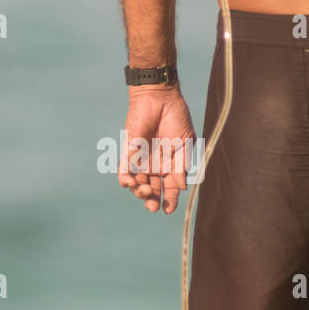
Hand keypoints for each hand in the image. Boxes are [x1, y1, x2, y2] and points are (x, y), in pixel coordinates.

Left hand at [118, 84, 195, 213]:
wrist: (161, 99)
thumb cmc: (176, 119)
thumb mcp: (184, 144)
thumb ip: (182, 165)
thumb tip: (181, 188)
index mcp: (170, 167)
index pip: (169, 189)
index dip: (169, 201)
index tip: (168, 210)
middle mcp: (155, 167)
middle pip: (151, 190)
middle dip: (151, 200)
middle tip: (152, 206)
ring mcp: (141, 161)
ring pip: (137, 183)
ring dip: (139, 191)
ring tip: (144, 191)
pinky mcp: (129, 152)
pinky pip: (124, 169)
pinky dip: (125, 178)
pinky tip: (128, 182)